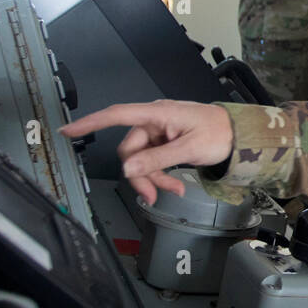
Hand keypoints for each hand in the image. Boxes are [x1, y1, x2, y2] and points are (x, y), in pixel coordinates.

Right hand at [60, 101, 233, 205]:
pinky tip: (173, 186)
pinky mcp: (164, 143)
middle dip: (140, 174)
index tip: (68, 130)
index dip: (90, 123)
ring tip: (172, 191)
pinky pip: (152, 161)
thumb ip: (157, 159)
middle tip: (154, 194)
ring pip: (140, 160)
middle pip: (130, 150)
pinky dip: (160, 175)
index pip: (117, 115)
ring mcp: (159, 132)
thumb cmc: (219, 132)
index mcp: (158, 113)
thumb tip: (129, 168)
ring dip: (152, 178)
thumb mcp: (189, 148)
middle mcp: (154, 121)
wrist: (239, 135)